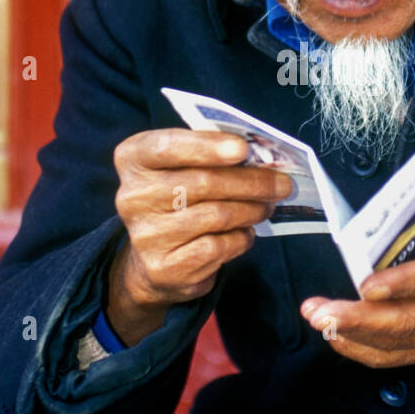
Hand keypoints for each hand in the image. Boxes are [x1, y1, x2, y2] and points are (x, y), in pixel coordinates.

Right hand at [107, 129, 292, 345]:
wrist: (154, 260)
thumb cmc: (179, 200)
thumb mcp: (183, 168)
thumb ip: (211, 155)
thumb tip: (261, 157)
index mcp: (134, 160)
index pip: (167, 146)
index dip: (206, 146)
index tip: (243, 149)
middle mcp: (132, 196)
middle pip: (203, 182)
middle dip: (251, 182)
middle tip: (282, 184)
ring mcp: (146, 235)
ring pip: (216, 215)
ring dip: (252, 210)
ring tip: (266, 207)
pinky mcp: (165, 267)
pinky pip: (218, 247)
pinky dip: (241, 238)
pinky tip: (245, 232)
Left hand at [300, 142, 414, 378]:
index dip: (404, 285)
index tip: (369, 285)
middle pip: (405, 320)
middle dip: (358, 318)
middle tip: (319, 310)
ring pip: (394, 341)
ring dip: (351, 333)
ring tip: (316, 318)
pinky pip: (396, 358)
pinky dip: (362, 351)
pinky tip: (334, 338)